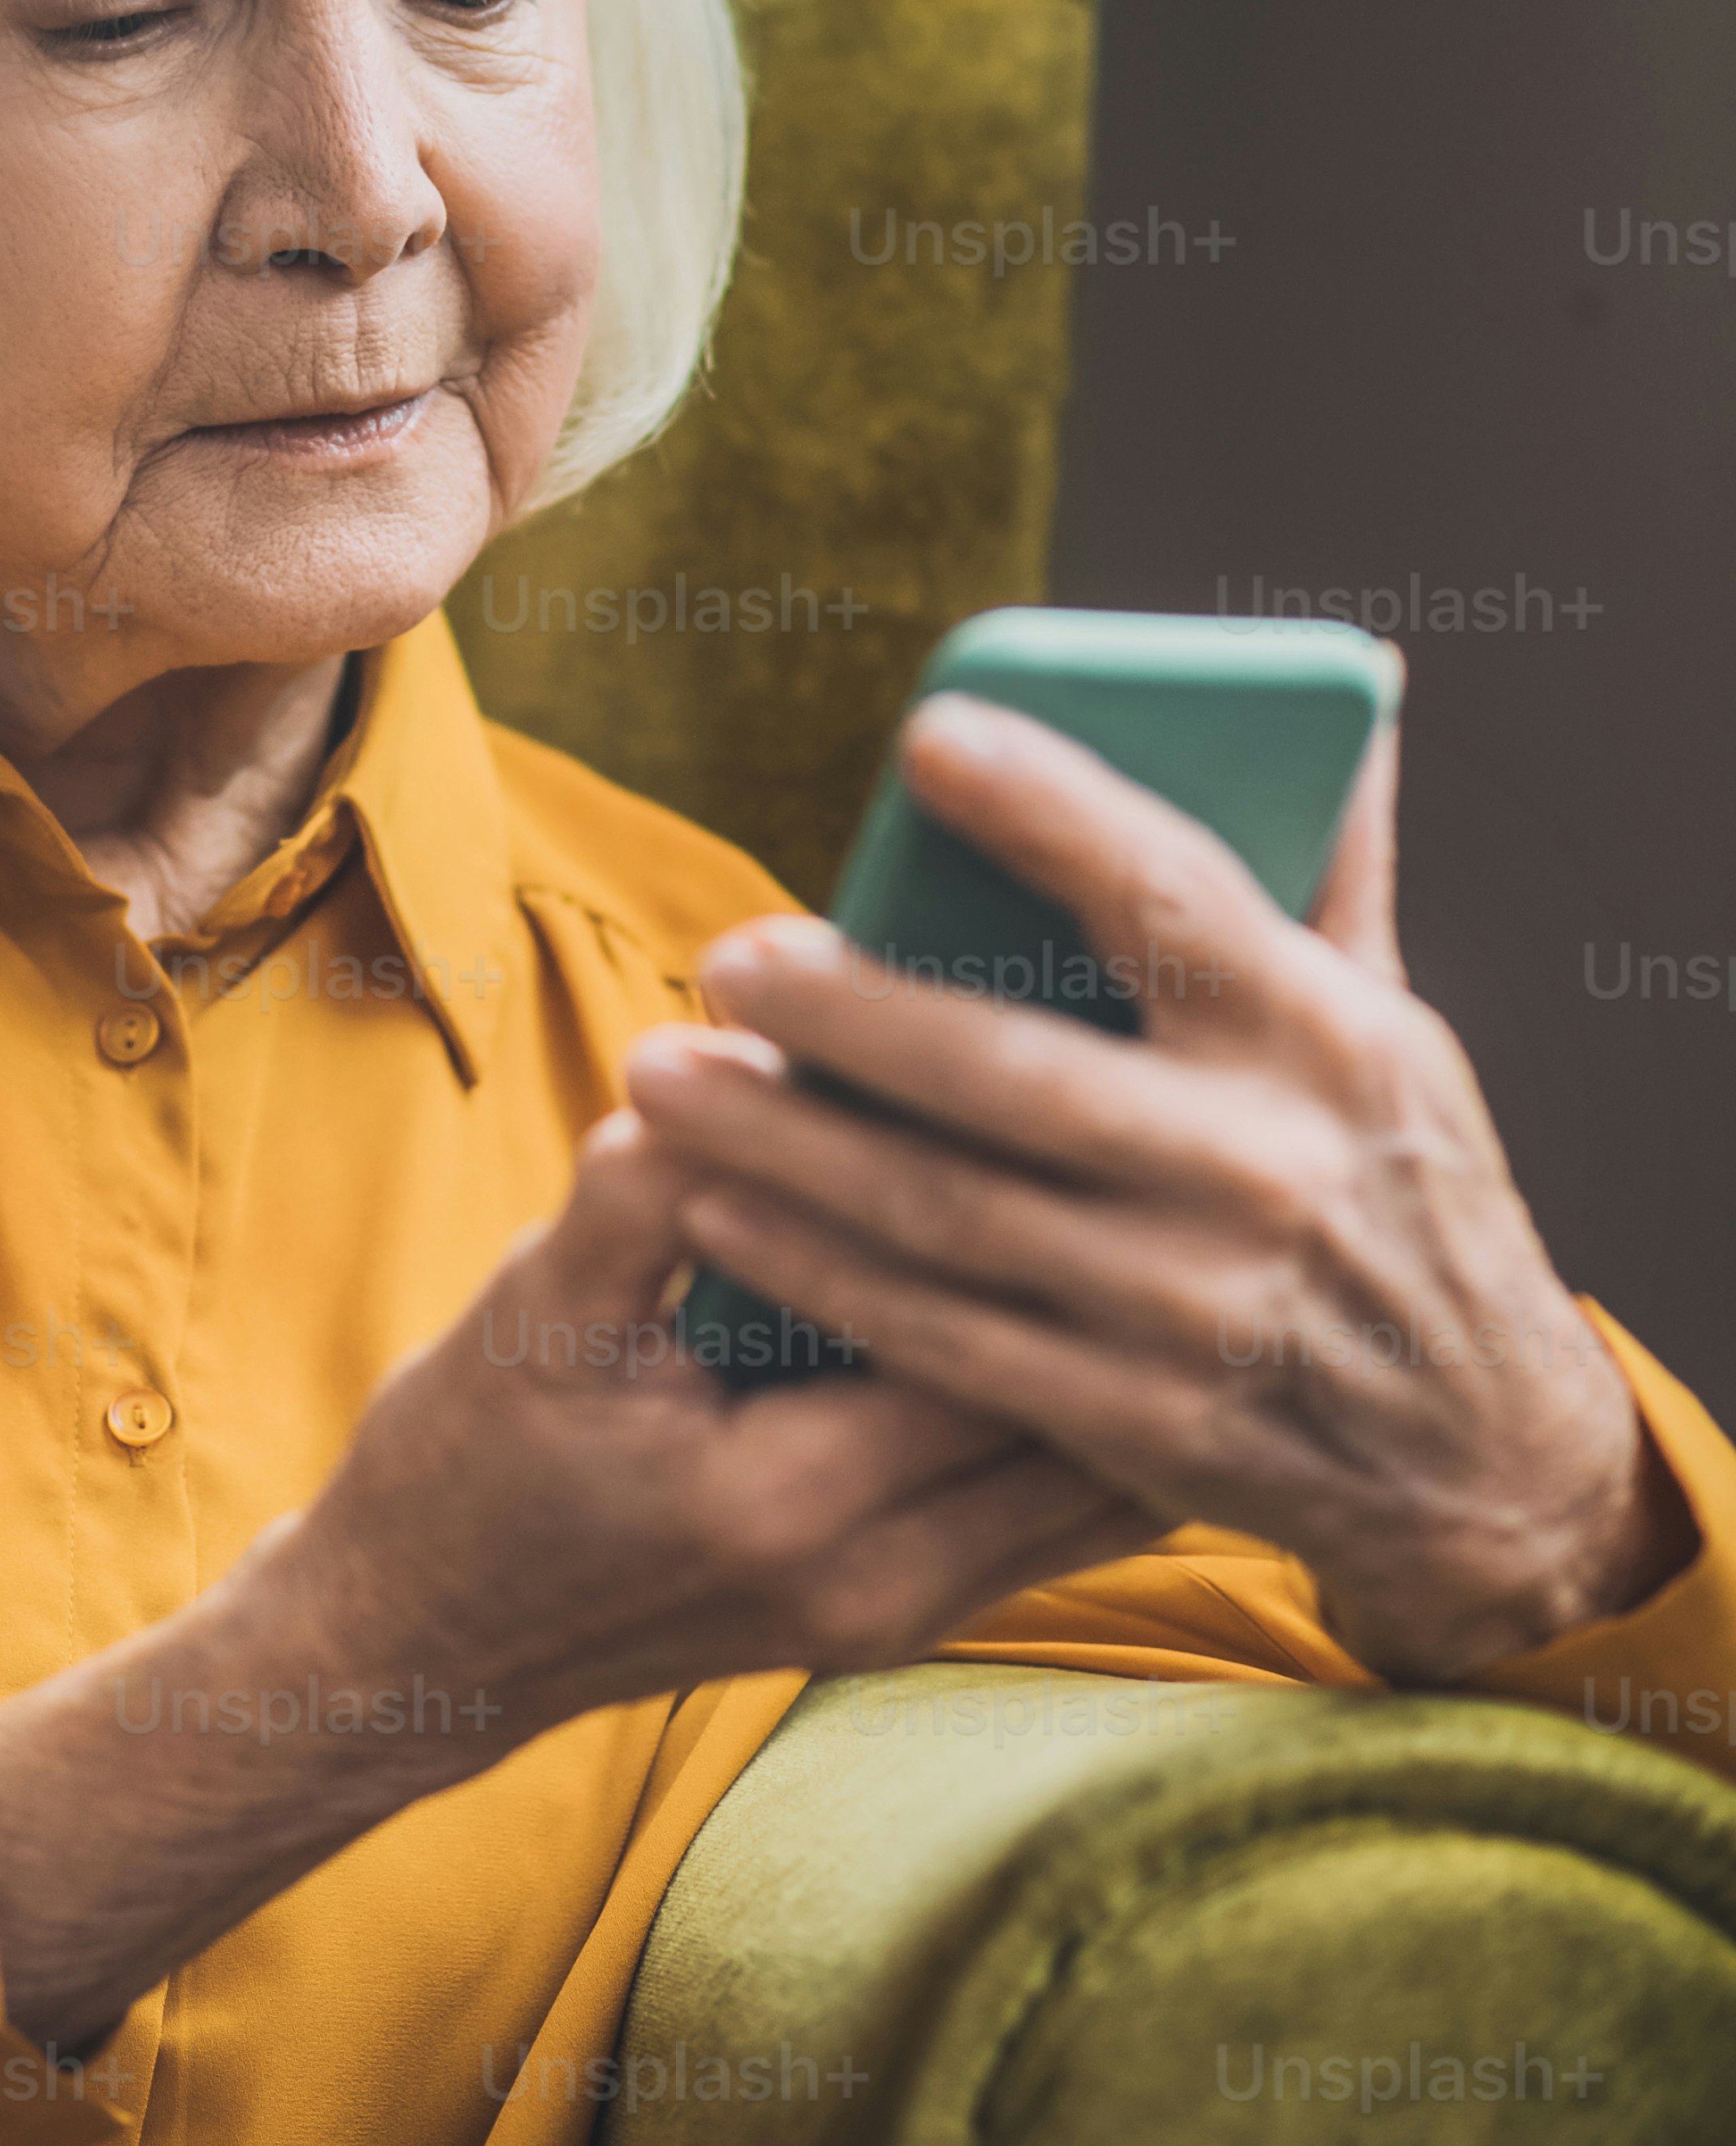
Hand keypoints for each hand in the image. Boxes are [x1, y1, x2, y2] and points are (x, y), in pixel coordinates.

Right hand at [0, 1084, 1141, 2048]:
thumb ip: (633, 1195)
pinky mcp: (906, 1615)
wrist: (420, 1645)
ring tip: (1220, 1219)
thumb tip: (716, 1064)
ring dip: (1156, 1357)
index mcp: (782, 1499)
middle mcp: (874, 1579)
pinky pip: (1060, 1519)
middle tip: (1225, 1132)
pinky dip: (1107, 1419)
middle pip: (1084, 1414)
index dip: (1053, 1202)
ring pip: (1102, 1483)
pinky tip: (1147, 1319)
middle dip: (1152, 1277)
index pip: (981, 1332)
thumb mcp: (527, 1312)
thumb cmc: (464, 1466)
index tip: (1121, 1076)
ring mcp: (900, 1613)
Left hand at [638, 699, 1690, 1685]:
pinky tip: (717, 1218)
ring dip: (786, 1149)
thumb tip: (1350, 693)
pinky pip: (945, 1339)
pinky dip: (820, 1279)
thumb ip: (1338, 872)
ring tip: (662, 1079)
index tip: (927, 737)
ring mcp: (1196, 1305)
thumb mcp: (1398, 1025)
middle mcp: (1263, 1166)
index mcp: (1325, 1035)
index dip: (1054, 811)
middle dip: (849, 1017)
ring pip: (949, 1213)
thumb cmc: (1402, 1188)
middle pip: (1013, 1072)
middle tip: (719, 955)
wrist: (1483, 1452)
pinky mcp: (1139, 1422)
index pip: (1174, 893)